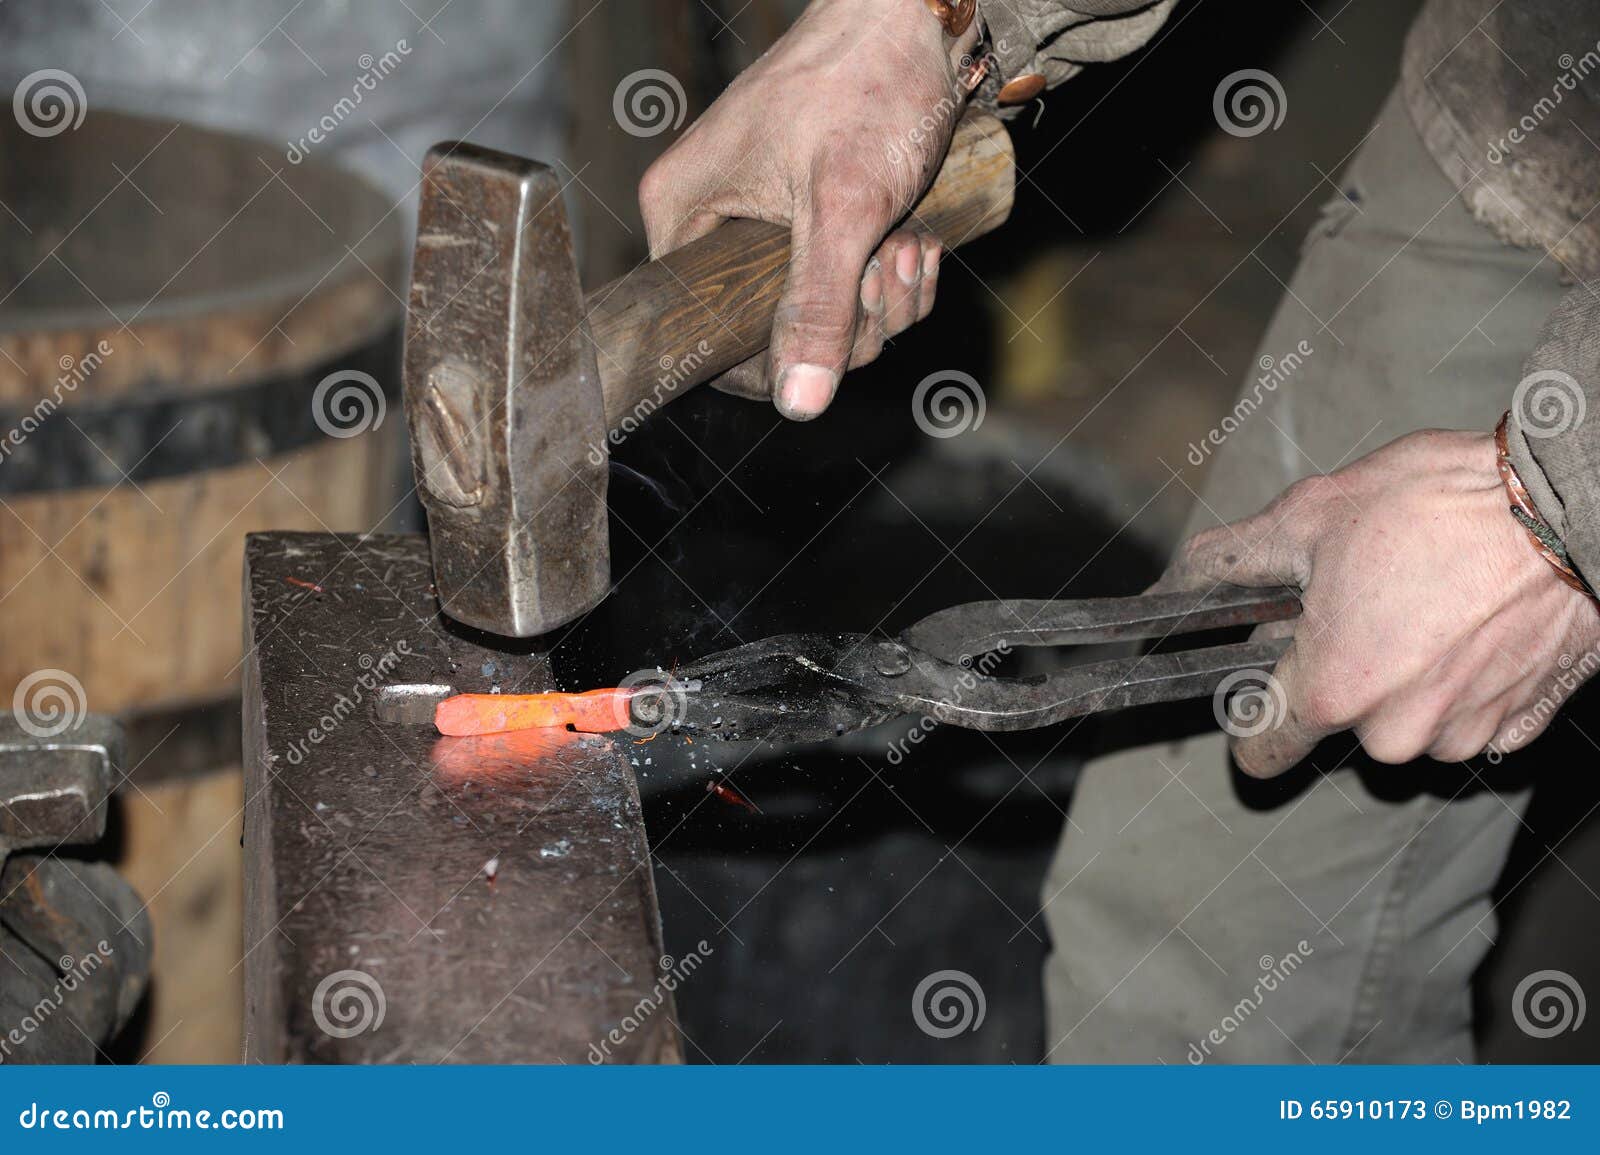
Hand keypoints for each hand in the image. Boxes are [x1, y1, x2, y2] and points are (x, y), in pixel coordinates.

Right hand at [638, 0, 975, 418]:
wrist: (923, 13)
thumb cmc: (869, 83)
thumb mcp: (845, 207)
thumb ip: (816, 307)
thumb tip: (798, 404)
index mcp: (684, 215)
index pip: (704, 334)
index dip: (771, 361)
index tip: (833, 339)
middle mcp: (716, 220)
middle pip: (773, 333)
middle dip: (849, 318)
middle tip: (885, 266)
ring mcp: (769, 220)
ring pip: (823, 314)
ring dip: (884, 297)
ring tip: (908, 242)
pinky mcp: (818, 216)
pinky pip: (850, 286)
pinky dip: (894, 276)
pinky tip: (917, 241)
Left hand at [1157, 429, 1599, 774]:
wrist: (1571, 503)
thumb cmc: (1441, 506)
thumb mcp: (1309, 517)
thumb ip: (1228, 564)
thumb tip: (1169, 586)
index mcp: (1332, 692)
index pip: (1258, 750)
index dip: (1250, 709)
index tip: (1264, 671)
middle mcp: (1395, 733)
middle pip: (1336, 721)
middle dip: (1337, 667)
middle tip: (1360, 596)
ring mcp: (1465, 734)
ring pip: (1404, 719)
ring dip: (1404, 672)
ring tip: (1425, 595)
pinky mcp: (1525, 722)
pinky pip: (1470, 713)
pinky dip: (1464, 675)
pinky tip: (1473, 618)